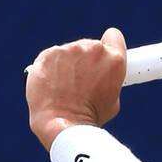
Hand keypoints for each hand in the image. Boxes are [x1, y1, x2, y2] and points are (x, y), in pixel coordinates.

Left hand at [26, 27, 126, 150]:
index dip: (110, 46)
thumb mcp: (112, 100)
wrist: (62, 125)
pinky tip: (53, 85)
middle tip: (84, 84)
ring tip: (66, 89)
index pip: (114, 37)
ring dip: (69, 65)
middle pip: (90, 47)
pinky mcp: (47, 54)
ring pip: (70, 53)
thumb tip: (101, 76)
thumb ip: (109, 80)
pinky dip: (52, 68)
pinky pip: (52, 57)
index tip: (104, 57)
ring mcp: (68, 50)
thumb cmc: (90, 117)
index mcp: (113, 60)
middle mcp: (91, 49)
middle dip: (88, 61)